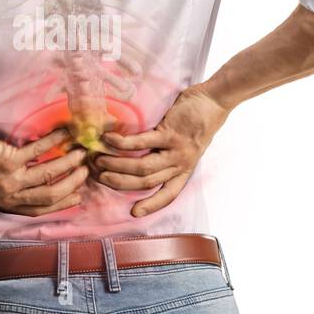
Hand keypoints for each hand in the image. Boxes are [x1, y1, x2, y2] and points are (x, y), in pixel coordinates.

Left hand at [0, 127, 89, 216]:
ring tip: (81, 153)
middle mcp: (10, 195)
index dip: (62, 203)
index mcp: (6, 204)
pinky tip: (65, 134)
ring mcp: (10, 178)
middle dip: (71, 184)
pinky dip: (54, 142)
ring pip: (48, 174)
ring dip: (68, 163)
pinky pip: (38, 151)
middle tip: (85, 172)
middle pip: (50, 195)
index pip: (40, 209)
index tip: (78, 195)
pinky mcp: (8, 160)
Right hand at [90, 84, 230, 216]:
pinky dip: (122, 143)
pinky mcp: (170, 133)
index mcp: (184, 170)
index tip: (134, 213)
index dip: (151, 205)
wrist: (215, 101)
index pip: (169, 195)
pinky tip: (108, 139)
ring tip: (99, 159)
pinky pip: (142, 142)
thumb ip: (167, 155)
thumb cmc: (197, 123)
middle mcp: (180, 165)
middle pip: (146, 183)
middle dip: (119, 182)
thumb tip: (138, 159)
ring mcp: (176, 150)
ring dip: (117, 165)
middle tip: (99, 176)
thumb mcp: (186, 147)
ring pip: (143, 167)